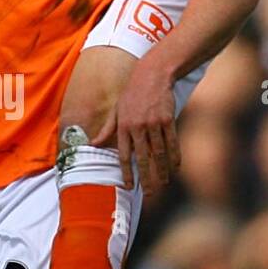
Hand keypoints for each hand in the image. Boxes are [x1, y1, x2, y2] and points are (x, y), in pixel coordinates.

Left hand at [93, 59, 180, 195]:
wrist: (152, 75)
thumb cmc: (132, 94)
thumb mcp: (116, 110)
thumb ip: (106, 130)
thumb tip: (92, 144)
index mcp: (123, 126)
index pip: (124, 155)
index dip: (126, 172)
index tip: (128, 186)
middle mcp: (137, 126)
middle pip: (142, 158)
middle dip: (146, 178)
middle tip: (149, 193)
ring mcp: (153, 123)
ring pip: (158, 152)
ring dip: (162, 170)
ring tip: (163, 183)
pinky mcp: (167, 119)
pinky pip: (172, 141)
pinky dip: (175, 155)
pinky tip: (175, 167)